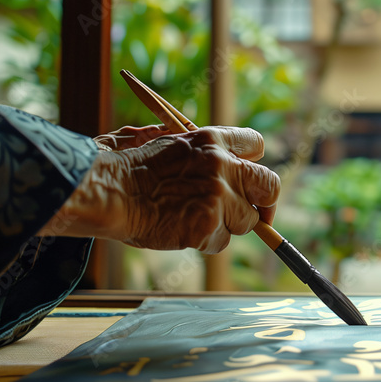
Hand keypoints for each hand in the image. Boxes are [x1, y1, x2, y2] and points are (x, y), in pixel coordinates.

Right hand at [43, 127, 279, 253]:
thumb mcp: (169, 142)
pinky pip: (221, 241)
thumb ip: (203, 151)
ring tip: (195, 220)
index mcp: (212, 140)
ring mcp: (218, 196)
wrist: (109, 192)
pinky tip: (182, 231)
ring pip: (246, 220)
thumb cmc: (131, 169)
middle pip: (270, 185)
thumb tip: (231, 164)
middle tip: (257, 215)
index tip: (248, 179)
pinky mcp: (208, 225)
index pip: (255, 144)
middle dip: (266, 203)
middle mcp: (222, 165)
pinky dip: (205, 241)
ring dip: (227, 226)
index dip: (253, 164)